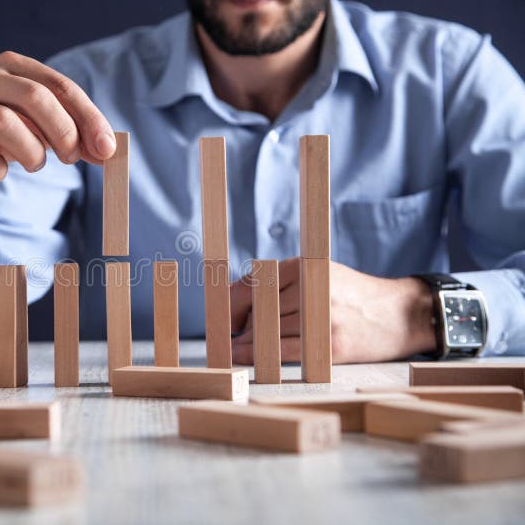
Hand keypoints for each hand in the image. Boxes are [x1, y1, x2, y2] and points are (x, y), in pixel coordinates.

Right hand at [0, 51, 115, 204]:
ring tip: (35, 163)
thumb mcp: (42, 128)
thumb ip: (76, 135)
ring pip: (5, 122)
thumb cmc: (6, 135)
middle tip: (72, 159)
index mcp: (13, 66)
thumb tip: (108, 151)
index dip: (88, 118)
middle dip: (63, 132)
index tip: (107, 149)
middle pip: (34, 96)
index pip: (59, 86)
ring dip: (32, 152)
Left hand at [230, 257, 436, 364]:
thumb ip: (277, 284)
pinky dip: (261, 358)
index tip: (225, 319)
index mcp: (305, 267)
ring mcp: (323, 318)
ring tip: (247, 347)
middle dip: (244, 327)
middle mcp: (313, 289)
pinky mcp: (332, 345)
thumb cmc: (350, 295)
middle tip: (237, 336)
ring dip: (252, 344)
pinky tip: (249, 359)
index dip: (231, 306)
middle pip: (257, 313)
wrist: (402, 314)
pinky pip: (285, 353)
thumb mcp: (316, 275)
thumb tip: (228, 300)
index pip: (252, 285)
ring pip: (267, 333)